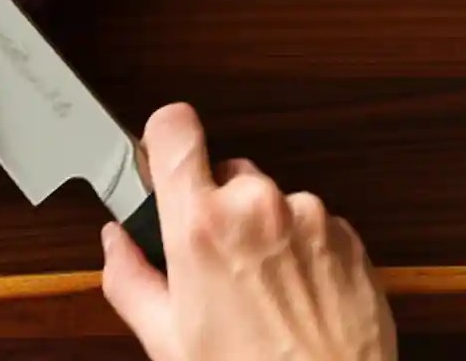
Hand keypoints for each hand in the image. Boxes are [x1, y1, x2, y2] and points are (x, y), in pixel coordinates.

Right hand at [102, 103, 395, 360]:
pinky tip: (293, 298)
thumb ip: (129, 278)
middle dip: (215, 208)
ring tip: (261, 293)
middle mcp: (259, 206)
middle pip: (225, 172)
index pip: (174, 128)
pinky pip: (310, 225)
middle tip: (213, 266)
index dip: (163, 137)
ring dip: (262, 232)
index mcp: (203, 224)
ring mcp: (311, 217)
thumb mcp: (167, 339)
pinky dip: (299, 250)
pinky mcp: (348, 236)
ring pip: (271, 201)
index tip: (162, 159)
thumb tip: (117, 242)